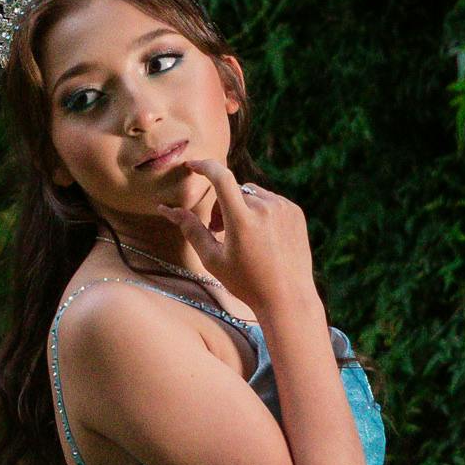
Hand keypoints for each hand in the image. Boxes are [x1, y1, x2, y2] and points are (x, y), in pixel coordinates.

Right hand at [149, 153, 318, 318]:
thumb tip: (168, 209)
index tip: (192, 165)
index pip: (221, 177)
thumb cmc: (246, 283)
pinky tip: (263, 238)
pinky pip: (271, 201)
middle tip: (219, 231)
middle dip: (222, 206)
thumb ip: (192, 230)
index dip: (204, 166)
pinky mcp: (295, 212)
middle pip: (234, 191)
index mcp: (242, 219)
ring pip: (252, 195)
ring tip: (243, 236)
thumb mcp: (213, 259)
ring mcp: (283, 208)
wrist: (288, 298)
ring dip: (242, 207)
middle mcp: (265, 208)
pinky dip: (261, 212)